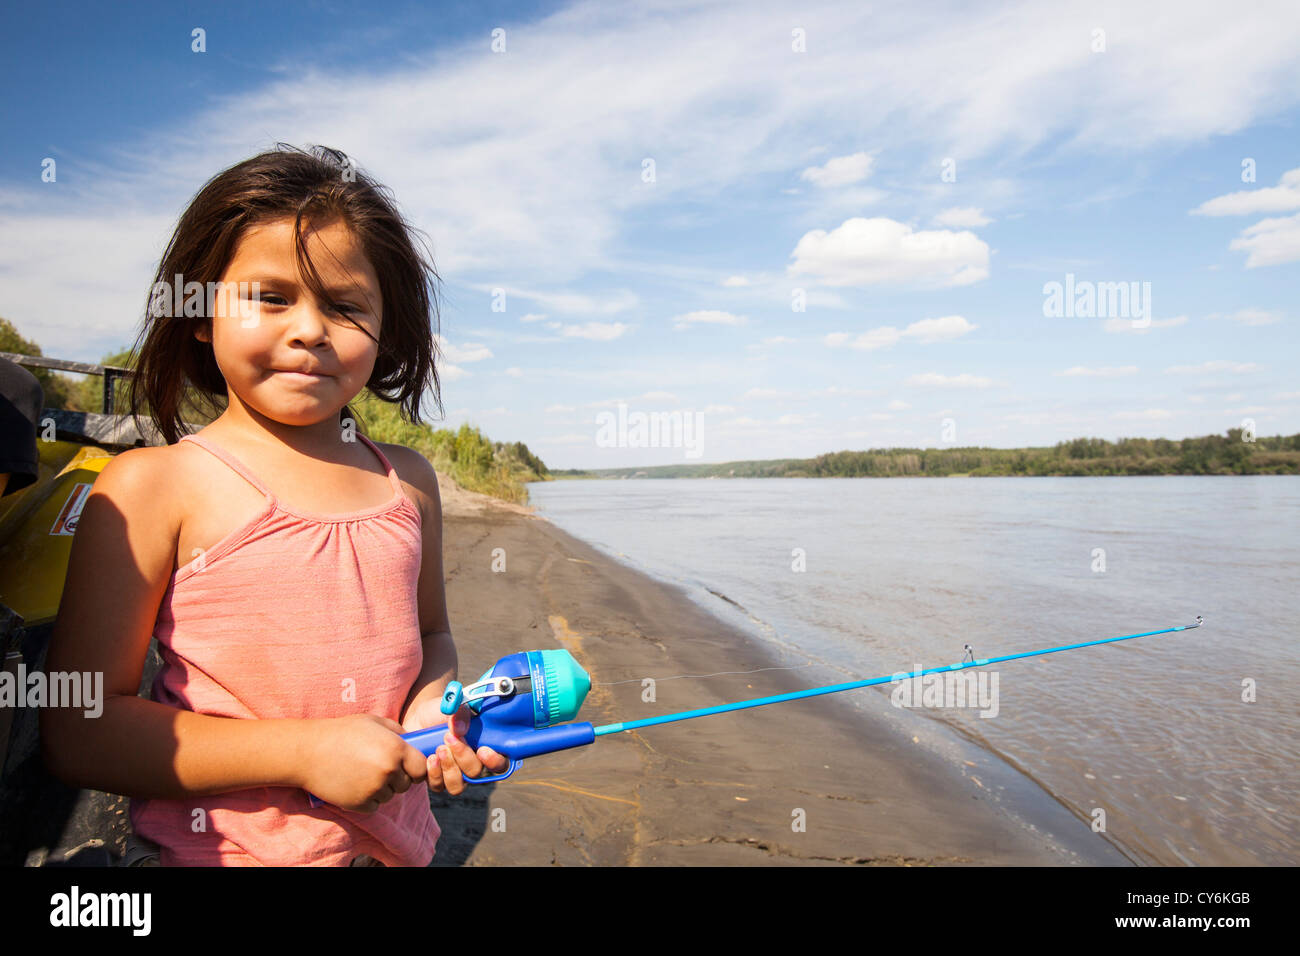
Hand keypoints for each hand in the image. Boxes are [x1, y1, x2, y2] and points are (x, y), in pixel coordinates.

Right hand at [299, 714, 428, 812]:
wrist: (308, 751)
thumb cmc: (341, 733)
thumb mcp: (373, 722)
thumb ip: (397, 732)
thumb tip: (413, 742)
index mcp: (395, 749)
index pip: (421, 768)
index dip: (415, 768)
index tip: (407, 766)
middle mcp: (388, 771)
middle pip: (406, 784)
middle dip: (396, 778)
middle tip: (377, 766)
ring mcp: (374, 789)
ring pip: (389, 795)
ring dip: (381, 788)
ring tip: (361, 772)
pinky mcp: (360, 804)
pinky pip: (374, 806)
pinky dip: (367, 799)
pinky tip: (353, 783)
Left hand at [427, 703, 507, 795]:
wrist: (418, 718)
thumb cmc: (442, 713)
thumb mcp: (453, 707)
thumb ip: (460, 713)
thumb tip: (460, 729)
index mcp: (484, 746)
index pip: (501, 763)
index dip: (495, 761)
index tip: (482, 750)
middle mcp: (472, 764)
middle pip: (476, 772)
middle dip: (463, 755)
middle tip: (449, 737)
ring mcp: (455, 773)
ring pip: (458, 786)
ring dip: (449, 768)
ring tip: (439, 749)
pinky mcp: (437, 778)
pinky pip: (439, 786)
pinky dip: (434, 773)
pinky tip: (430, 757)